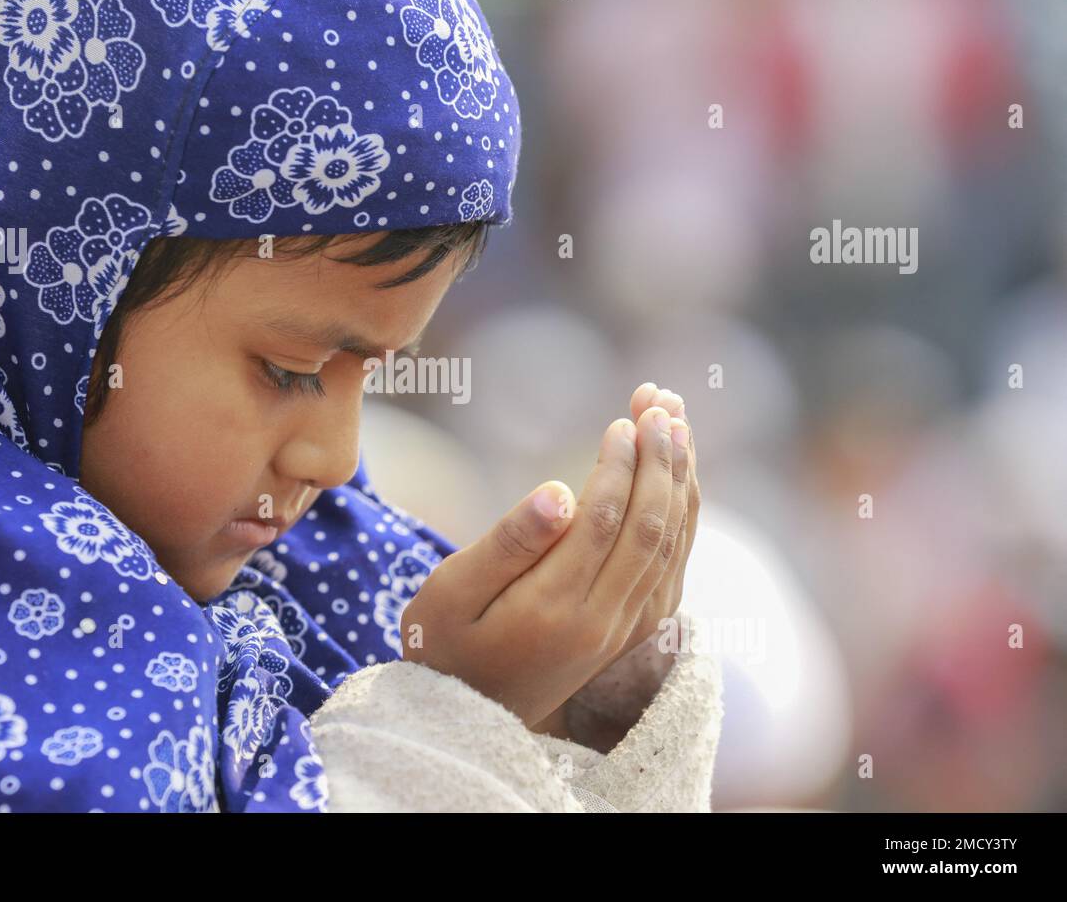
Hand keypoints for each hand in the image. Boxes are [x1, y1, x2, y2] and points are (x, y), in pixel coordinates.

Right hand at [400, 387, 692, 728]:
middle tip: (663, 402)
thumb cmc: (442, 646)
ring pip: (669, 545)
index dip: (621, 466)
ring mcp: (620, 630)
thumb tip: (559, 491)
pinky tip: (679, 477)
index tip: (625, 420)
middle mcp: (600, 622)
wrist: (466, 720)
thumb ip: (507, 543)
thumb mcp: (451, 594)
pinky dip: (681, 514)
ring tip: (680, 421)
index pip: (605, 522)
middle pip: (650, 528)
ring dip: (680, 479)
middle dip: (663, 459)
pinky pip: (670, 565)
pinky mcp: (626, 630)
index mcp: (554, 609)